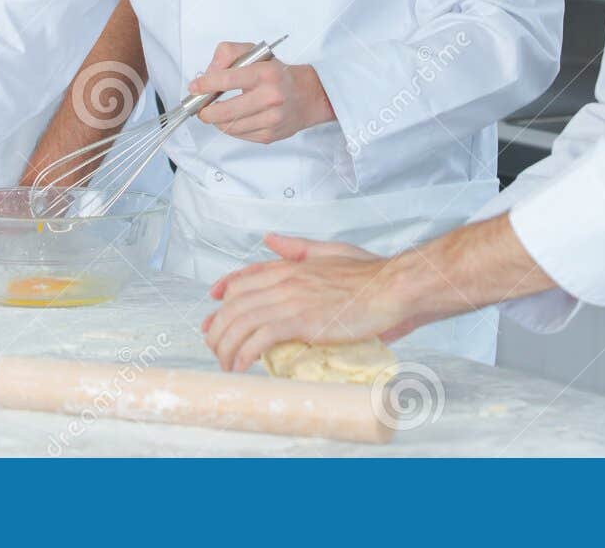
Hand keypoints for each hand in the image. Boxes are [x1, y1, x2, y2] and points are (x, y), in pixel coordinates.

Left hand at [187, 42, 334, 143]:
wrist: (308, 95)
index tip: (195, 87)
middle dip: (206, 111)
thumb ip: (228, 54)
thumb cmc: (277, 74)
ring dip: (217, 121)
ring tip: (215, 113)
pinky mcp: (269, 135)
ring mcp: (271, 119)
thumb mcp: (255, 53)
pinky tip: (233, 119)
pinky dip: (231, 128)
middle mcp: (271, 97)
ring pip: (230, 126)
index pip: (228, 79)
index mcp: (266, 73)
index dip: (206, 84)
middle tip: (201, 108)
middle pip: (226, 111)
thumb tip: (208, 74)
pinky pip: (239, 135)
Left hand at [201, 233, 417, 371]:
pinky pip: (261, 338)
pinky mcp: (302, 322)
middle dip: (219, 328)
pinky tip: (242, 366)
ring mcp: (291, 300)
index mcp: (290, 266)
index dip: (223, 295)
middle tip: (216, 347)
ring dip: (228, 345)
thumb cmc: (369, 274)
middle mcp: (284, 280)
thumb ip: (298, 247)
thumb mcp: (329, 251)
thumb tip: (270, 238)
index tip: (212, 311)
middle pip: (235, 303)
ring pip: (242, 322)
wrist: (392, 289)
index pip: (243, 278)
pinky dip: (246, 353)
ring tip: (226, 363)